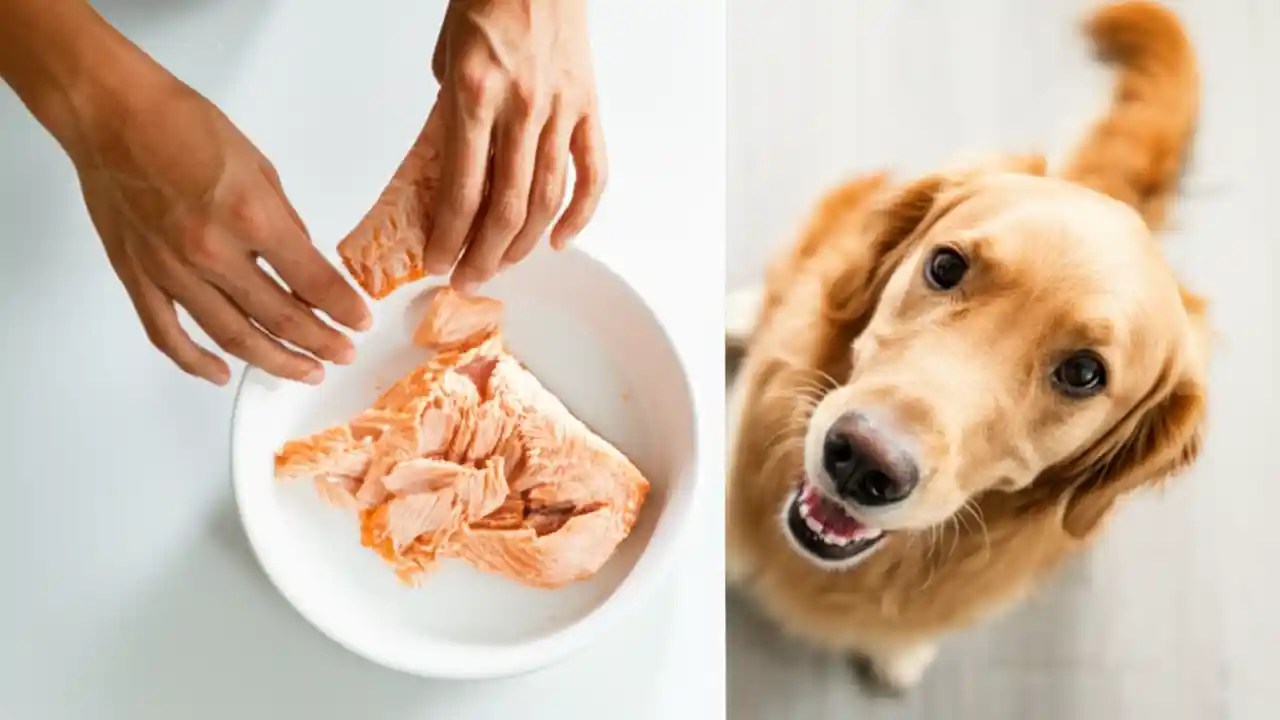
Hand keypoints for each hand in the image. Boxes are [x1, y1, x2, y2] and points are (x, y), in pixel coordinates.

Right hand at [2, 0, 369, 384]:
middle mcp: (212, 251)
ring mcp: (171, 270)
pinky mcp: (137, 276)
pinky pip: (167, 333)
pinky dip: (195, 361)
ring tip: (304, 371)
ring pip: (231, 335)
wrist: (111, 114)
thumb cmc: (185, 125)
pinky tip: (221, 373)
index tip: (360, 323)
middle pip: (278, 316)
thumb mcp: (260, 167)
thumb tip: (306, 263)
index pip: (312, 280)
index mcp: (251, 217)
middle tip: (342, 354)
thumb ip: (285, 222)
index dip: (343, 308)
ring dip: (273, 360)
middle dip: (319, 342)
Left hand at [429, 0, 606, 290]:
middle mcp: (521, 109)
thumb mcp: (446, 56)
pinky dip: (579, 214)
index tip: (435, 261)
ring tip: (503, 267)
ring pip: (547, 199)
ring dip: (523, 244)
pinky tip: (559, 240)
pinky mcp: (588, 107)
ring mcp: (560, 111)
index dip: (449, 236)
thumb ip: (450, 113)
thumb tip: (452, 161)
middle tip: (467, 279)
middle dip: (484, 254)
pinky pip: (592, 172)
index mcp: (476, 94)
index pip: (463, 188)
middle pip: (506, 206)